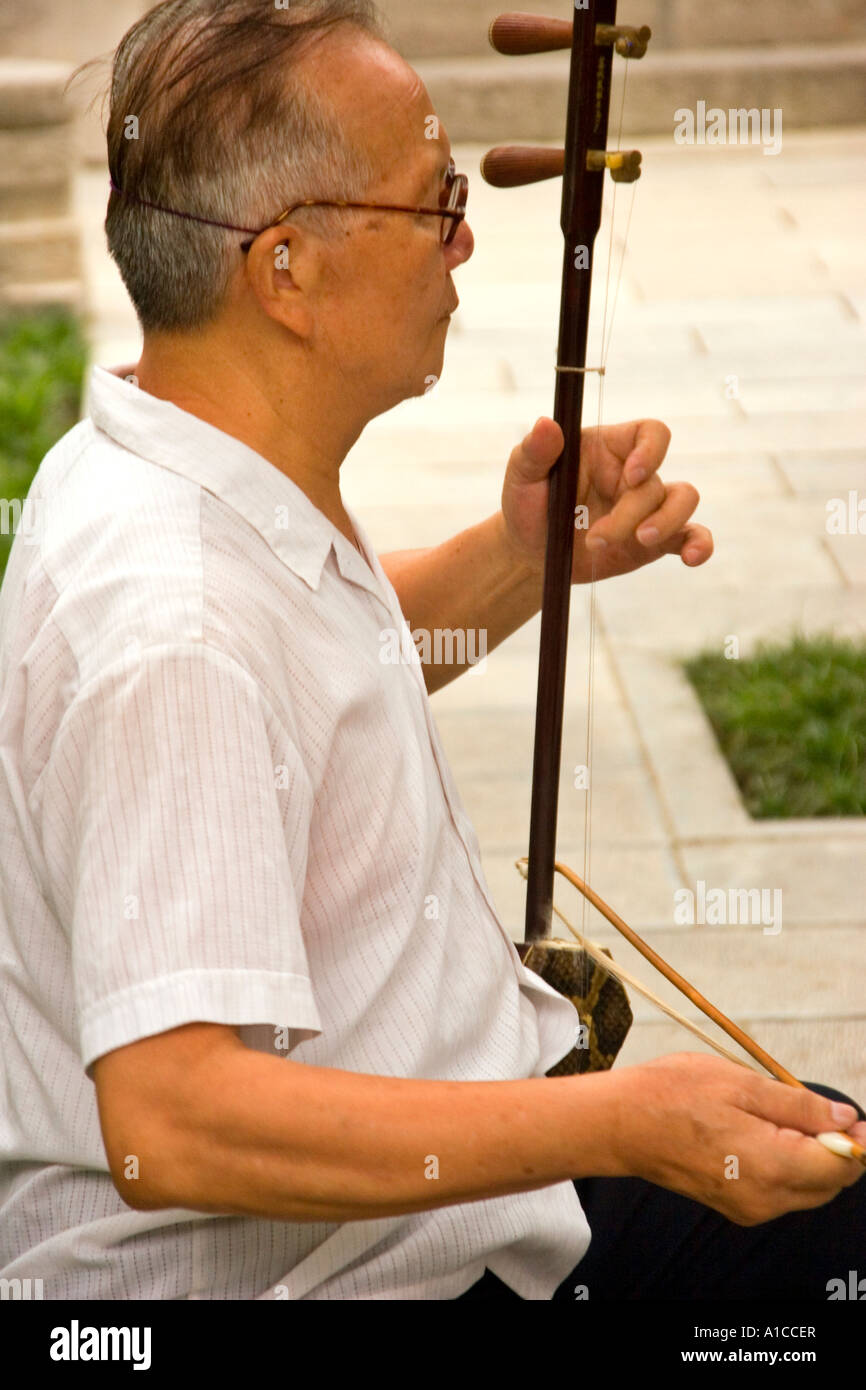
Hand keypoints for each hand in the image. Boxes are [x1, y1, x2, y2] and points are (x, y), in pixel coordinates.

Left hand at [501, 417, 713, 582]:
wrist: (532, 553)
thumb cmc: (527, 505)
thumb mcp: (522, 475)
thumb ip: (535, 451)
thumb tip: (545, 424)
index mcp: (610, 449)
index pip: (651, 433)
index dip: (651, 450)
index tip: (630, 476)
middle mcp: (634, 475)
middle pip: (656, 483)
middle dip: (631, 512)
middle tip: (597, 539)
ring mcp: (648, 508)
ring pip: (683, 502)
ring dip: (666, 524)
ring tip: (638, 542)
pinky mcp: (654, 541)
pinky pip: (689, 536)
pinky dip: (700, 544)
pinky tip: (693, 557)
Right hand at [607, 1053, 865, 1225]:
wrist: (621, 1124)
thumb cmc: (674, 1094)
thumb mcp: (741, 1083)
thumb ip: (799, 1106)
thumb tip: (846, 1119)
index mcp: (772, 1165)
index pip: (842, 1164)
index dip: (854, 1137)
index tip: (847, 1112)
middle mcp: (766, 1198)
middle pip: (830, 1182)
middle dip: (833, 1148)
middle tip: (811, 1107)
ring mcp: (750, 1208)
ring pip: (807, 1188)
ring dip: (809, 1156)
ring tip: (775, 1115)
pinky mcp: (736, 1207)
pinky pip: (781, 1191)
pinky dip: (785, 1165)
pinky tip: (758, 1133)